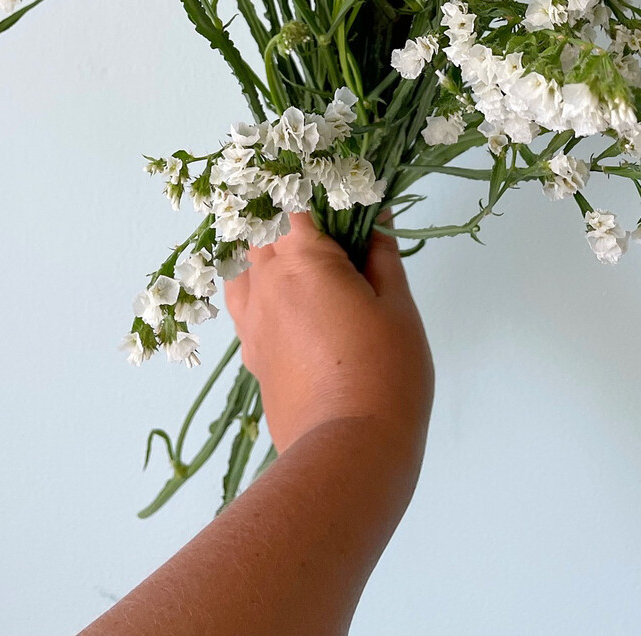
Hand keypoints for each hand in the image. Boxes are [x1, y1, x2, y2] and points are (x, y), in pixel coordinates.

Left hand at [224, 211, 433, 469]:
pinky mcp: (250, 353)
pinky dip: (257, 288)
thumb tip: (377, 216)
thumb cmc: (386, 372)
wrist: (349, 452)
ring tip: (298, 258)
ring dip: (264, 251)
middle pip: (261, 227)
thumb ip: (382, 253)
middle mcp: (267, 282)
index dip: (313, 189)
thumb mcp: (398, 304)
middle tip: (325, 224)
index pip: (293, 200)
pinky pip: (243, 302)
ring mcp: (252, 319)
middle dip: (287, 216)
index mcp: (304, 259)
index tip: (336, 192)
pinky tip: (284, 299)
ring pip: (242, 263)